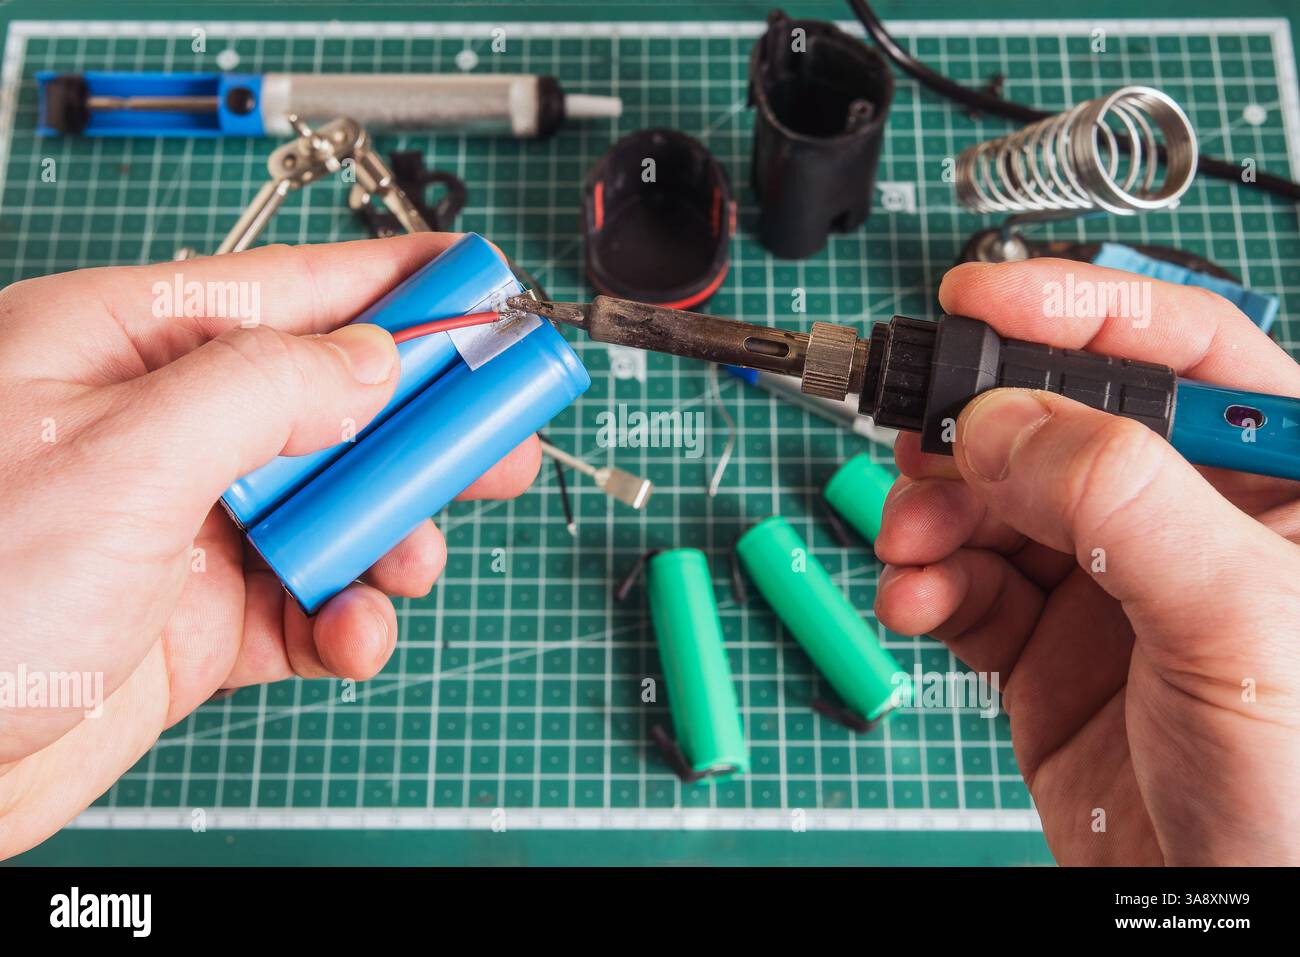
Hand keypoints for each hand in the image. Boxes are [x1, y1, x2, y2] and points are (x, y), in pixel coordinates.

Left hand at [0, 234, 539, 857]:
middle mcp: (161, 433)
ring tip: (411, 562)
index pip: (285, 294)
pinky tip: (352, 634)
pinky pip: (308, 602)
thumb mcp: (119, 461)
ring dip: (389, 537)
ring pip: (333, 509)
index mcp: (121, 353)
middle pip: (330, 404)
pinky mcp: (201, 618)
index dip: (392, 287)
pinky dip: (346, 620)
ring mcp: (185, 528)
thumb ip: (261, 391)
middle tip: (501, 441)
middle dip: (419, 428)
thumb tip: (370, 358)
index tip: (478, 282)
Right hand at [874, 259, 1299, 864]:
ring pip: (993, 501)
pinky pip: (964, 585)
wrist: (1234, 919)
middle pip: (1057, 421)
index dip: (1075, 310)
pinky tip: (913, 600)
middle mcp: (1187, 519)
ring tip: (907, 543)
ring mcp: (1107, 583)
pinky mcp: (1043, 646)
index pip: (1178, 351)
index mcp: (1278, 482)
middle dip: (976, 426)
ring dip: (932, 511)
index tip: (978, 297)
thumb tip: (1004, 418)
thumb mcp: (1235, 620)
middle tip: (918, 436)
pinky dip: (924, 584)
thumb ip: (1120, 499)